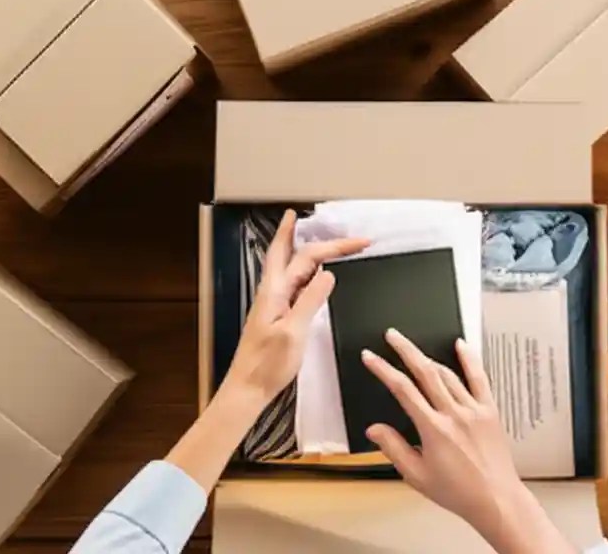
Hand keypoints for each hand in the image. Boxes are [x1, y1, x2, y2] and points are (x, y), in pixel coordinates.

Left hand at [222, 210, 368, 406]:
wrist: (246, 390)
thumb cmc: (266, 365)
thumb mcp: (293, 332)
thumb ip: (310, 300)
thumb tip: (328, 274)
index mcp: (274, 290)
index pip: (308, 256)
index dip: (335, 246)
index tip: (361, 242)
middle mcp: (271, 291)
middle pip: (286, 251)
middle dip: (299, 232)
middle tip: (312, 219)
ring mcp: (272, 302)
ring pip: (288, 265)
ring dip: (300, 247)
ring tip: (309, 234)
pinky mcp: (276, 314)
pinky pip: (292, 283)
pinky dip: (304, 270)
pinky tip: (312, 274)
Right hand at [362, 330, 576, 553]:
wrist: (496, 499)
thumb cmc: (459, 492)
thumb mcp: (417, 475)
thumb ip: (393, 448)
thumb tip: (375, 429)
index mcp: (433, 430)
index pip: (403, 390)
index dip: (384, 369)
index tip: (371, 358)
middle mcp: (454, 415)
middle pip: (425, 371)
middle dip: (405, 350)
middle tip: (392, 335)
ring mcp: (474, 410)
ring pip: (448, 373)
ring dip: (428, 357)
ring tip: (413, 347)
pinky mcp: (490, 411)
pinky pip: (479, 378)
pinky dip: (469, 359)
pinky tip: (460, 345)